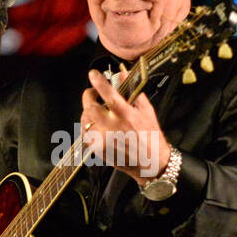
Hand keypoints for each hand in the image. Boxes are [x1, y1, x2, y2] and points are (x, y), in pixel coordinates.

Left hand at [81, 68, 171, 185]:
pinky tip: (98, 125)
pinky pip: (86, 133)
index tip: (93, 74)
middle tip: (93, 93)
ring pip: (85, 120)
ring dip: (88, 112)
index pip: (108, 94)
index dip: (98, 82)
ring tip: (97, 110)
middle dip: (88, 96)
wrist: (151, 163)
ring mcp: (103, 140)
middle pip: (89, 107)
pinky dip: (90, 126)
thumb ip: (132, 91)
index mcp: (126, 116)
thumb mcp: (146, 110)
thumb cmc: (151, 135)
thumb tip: (122, 75)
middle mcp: (112, 128)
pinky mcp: (98, 150)